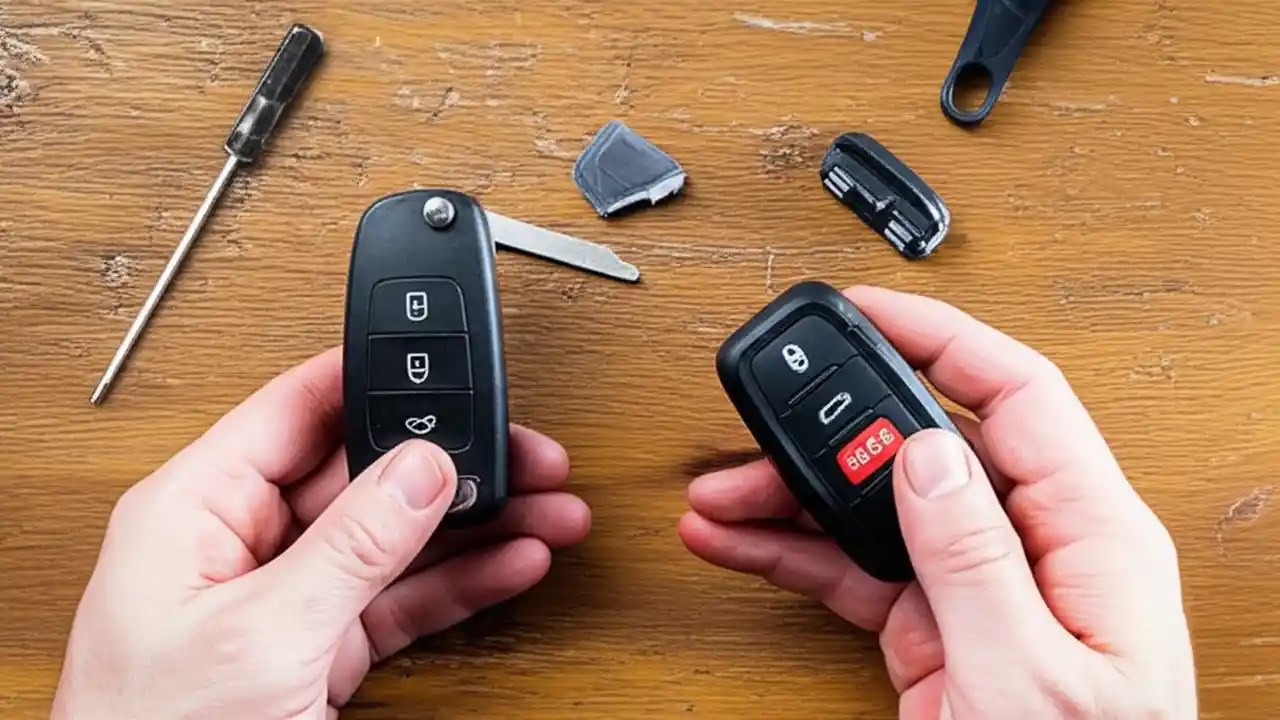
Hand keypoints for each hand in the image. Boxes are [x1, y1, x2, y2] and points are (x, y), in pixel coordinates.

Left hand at [53, 347, 590, 718]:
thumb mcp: (260, 634)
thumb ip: (348, 546)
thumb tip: (418, 469)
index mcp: (197, 508)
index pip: (296, 411)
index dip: (375, 380)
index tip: (450, 366)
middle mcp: (243, 541)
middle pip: (365, 471)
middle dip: (451, 460)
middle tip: (526, 454)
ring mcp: (286, 595)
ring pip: (399, 536)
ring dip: (476, 524)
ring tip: (548, 510)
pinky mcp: (319, 647)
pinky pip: (402, 596)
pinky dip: (459, 583)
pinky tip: (512, 563)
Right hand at [680, 286, 1195, 717]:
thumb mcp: (1030, 677)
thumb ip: (977, 561)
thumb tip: (927, 455)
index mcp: (1091, 537)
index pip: (1016, 397)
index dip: (941, 337)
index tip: (869, 309)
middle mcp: (1034, 548)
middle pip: (922, 446)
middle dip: (835, 428)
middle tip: (762, 421)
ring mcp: (981, 589)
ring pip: (874, 506)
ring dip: (794, 495)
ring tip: (721, 493)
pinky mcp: (936, 630)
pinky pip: (854, 568)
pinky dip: (794, 554)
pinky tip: (740, 541)